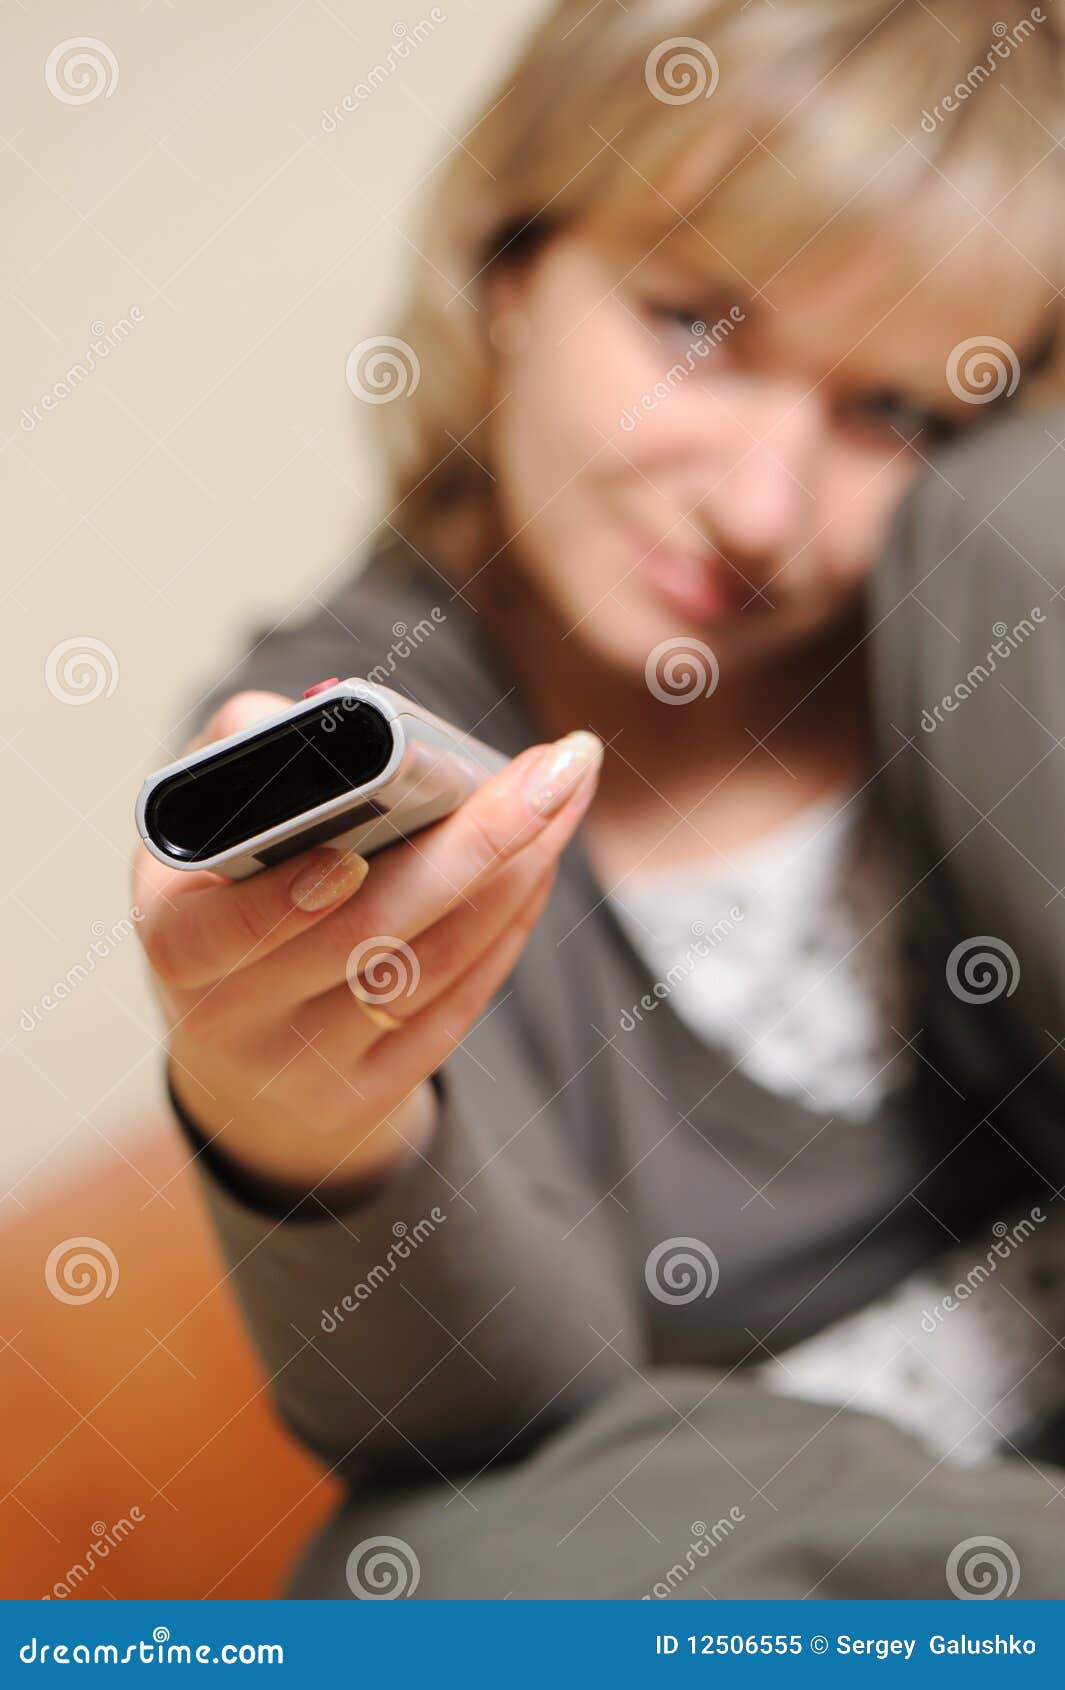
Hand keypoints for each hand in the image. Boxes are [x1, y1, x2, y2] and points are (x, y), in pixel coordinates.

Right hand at [134, 691, 601, 1202]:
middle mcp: (237, 1018)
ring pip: (435, 963)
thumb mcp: (192, 841)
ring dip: (517, 871)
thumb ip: (239, 756)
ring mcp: (311, 1066)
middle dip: (475, 842)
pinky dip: (512, 922)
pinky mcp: (374, 1090)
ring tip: (567, 793)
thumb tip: (326, 705)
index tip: (356, 848)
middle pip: (369, 933)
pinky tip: (543, 859)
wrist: (239, 1065)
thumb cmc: (222, 910)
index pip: (228, 927)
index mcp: (177, 946)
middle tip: (552, 769)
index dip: (289, 897)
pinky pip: (462, 1001)